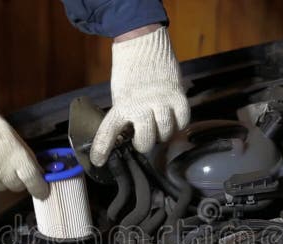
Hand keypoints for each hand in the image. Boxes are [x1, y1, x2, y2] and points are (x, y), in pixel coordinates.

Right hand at [0, 91, 48, 198]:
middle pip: (16, 186)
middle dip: (18, 179)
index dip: (40, 188)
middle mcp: (1, 169)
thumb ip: (23, 152)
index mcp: (15, 153)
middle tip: (11, 166)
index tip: (42, 191)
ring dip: (0, 178)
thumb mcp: (9, 132)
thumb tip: (35, 169)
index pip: (33, 179)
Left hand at [91, 26, 189, 165]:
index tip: (99, 161)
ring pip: (166, 133)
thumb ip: (125, 115)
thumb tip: (130, 137)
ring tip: (158, 125)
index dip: (102, 149)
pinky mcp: (178, 95)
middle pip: (146, 141)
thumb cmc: (130, 72)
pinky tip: (172, 118)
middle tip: (143, 138)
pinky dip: (179, 124)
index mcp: (121, 105)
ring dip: (163, 134)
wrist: (142, 42)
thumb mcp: (120, 95)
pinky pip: (183, 121)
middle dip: (144, 144)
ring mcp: (161, 100)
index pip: (109, 132)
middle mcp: (141, 105)